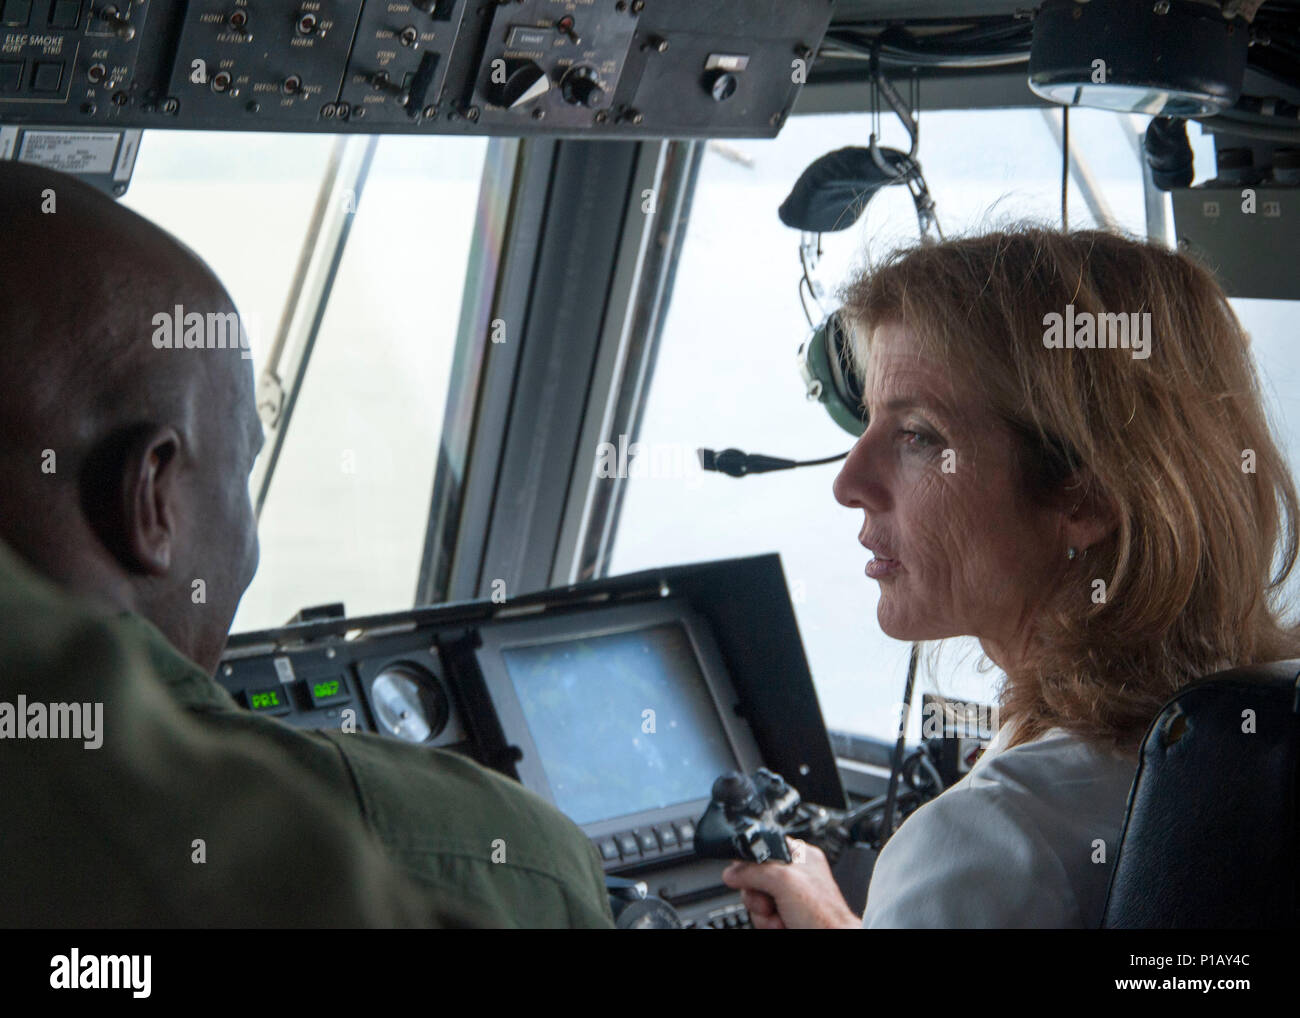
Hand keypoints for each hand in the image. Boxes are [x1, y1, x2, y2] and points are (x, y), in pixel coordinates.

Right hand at [721, 838, 861, 928]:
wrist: (832, 943)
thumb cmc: (824, 915)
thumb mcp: (784, 882)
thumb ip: (754, 871)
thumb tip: (732, 873)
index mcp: (799, 855)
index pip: (763, 847)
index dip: (750, 861)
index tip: (744, 874)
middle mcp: (794, 875)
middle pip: (754, 877)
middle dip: (757, 895)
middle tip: (768, 903)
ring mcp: (789, 898)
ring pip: (756, 900)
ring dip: (762, 915)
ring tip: (779, 919)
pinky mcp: (785, 916)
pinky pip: (762, 917)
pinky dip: (767, 924)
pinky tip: (782, 926)